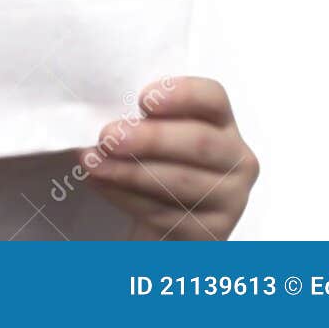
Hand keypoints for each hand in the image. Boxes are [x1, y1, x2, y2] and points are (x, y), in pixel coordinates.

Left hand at [78, 75, 258, 239]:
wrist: (160, 218)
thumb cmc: (153, 161)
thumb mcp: (152, 131)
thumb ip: (141, 118)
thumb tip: (99, 109)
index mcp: (221, 122)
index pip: (213, 98)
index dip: (182, 95)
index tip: (143, 99)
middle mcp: (236, 158)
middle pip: (199, 142)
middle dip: (150, 138)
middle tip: (107, 136)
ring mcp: (230, 198)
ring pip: (181, 182)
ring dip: (129, 171)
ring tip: (92, 163)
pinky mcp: (212, 233)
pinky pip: (168, 214)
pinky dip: (128, 197)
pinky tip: (102, 185)